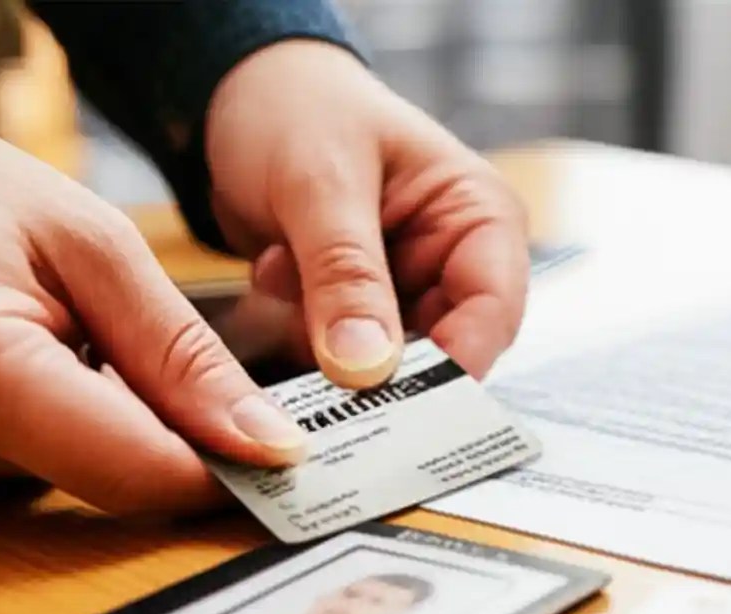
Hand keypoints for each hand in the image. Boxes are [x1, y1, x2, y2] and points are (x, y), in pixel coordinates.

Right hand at [0, 130, 305, 511]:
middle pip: (110, 479)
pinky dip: (69, 420)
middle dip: (169, 431)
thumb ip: (177, 353)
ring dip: (113, 420)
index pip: (139, 471)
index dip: (225, 470)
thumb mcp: (88, 246)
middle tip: (166, 354)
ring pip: (75, 477)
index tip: (285, 452)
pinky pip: (34, 467)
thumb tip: (263, 441)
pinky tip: (54, 359)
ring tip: (83, 334)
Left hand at [206, 41, 529, 385]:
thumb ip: (345, 274)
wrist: (236, 96)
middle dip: (382, 364)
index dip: (456, 363)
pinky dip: (300, 330)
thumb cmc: (298, 108)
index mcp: (481, 216)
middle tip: (324, 367)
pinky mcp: (359, 312)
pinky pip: (340, 357)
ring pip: (388, 365)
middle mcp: (456, 263)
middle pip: (445, 351)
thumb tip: (366, 367)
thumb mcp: (321, 182)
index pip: (493, 310)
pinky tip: (275, 270)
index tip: (398, 401)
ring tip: (286, 275)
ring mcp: (407, 291)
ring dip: (327, 339)